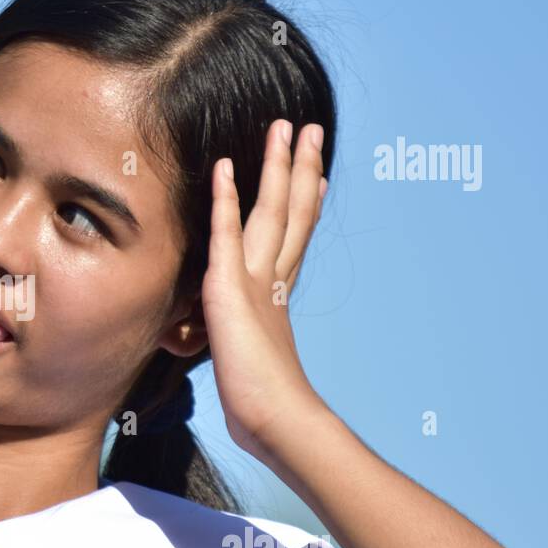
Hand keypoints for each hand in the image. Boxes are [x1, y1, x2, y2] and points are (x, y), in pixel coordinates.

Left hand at [201, 119, 329, 463]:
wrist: (275, 420)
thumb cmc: (264, 407)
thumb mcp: (254, 366)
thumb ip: (254, 351)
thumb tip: (254, 371)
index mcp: (279, 296)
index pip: (295, 240)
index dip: (308, 206)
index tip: (320, 177)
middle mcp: (273, 280)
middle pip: (294, 212)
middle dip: (301, 169)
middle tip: (311, 131)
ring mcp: (255, 280)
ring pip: (271, 210)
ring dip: (277, 166)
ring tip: (285, 128)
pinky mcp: (230, 287)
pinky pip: (227, 233)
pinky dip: (227, 199)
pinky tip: (227, 167)